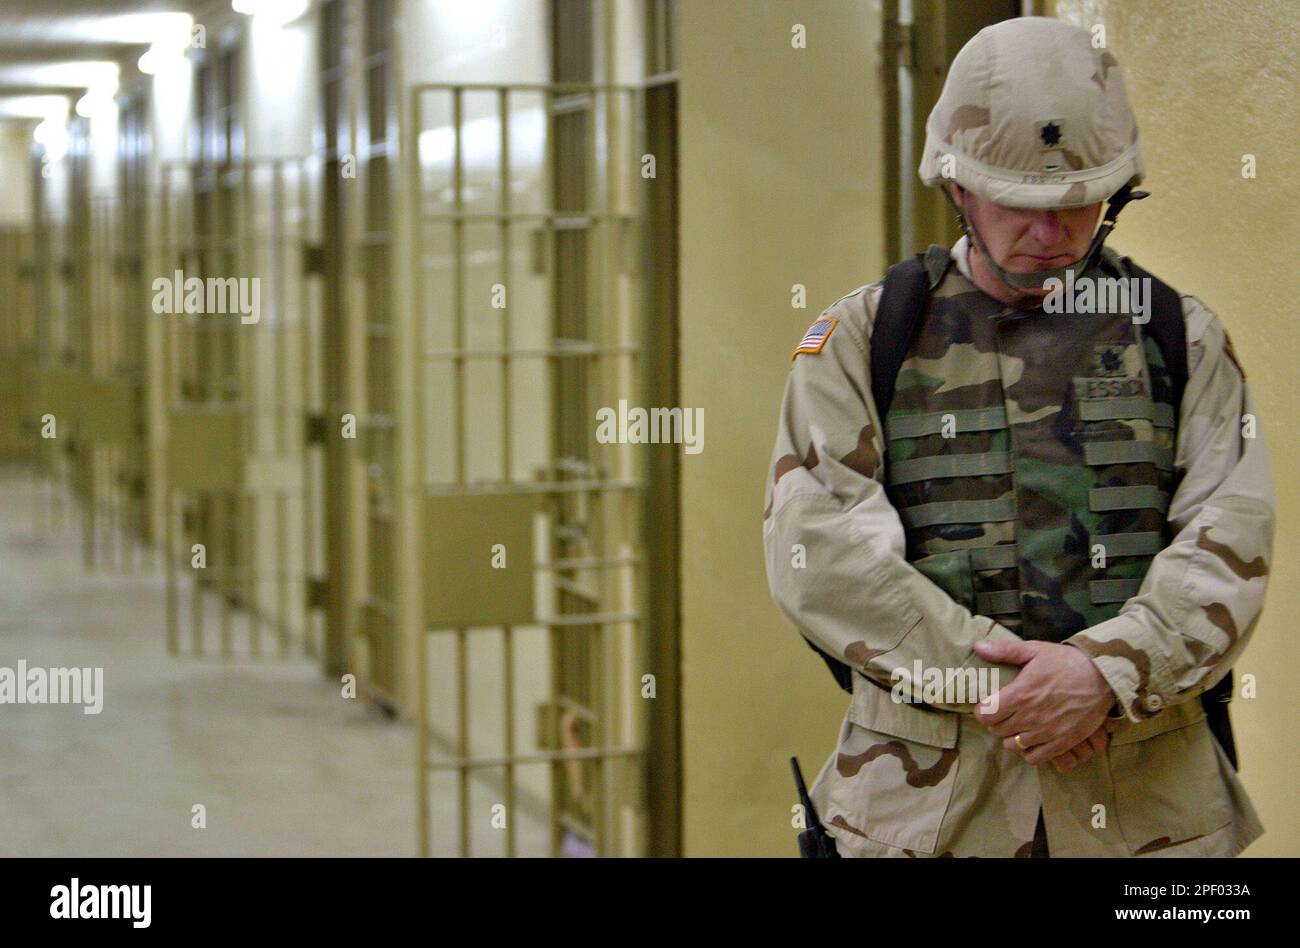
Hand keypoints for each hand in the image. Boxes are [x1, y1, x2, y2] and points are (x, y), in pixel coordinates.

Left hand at [971, 639, 1115, 765]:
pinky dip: (1029, 751)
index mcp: (1020, 695)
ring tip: (1017, 726)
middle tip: (1002, 714)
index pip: (986, 714)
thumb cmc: (1066, 662)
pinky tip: (1032, 739)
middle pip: (997, 730)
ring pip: (1012, 746)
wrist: (1102, 677)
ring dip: (1010, 736)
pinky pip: (1035, 758)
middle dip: (995, 722)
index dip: (983, 710)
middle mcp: (1030, 717)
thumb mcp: (1034, 650)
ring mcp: (1046, 733)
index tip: (988, 705)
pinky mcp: (1062, 743)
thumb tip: (978, 647)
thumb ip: (1004, 651)